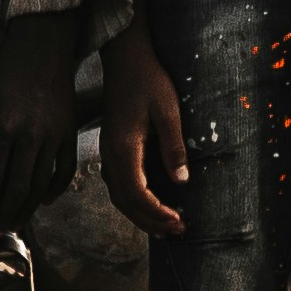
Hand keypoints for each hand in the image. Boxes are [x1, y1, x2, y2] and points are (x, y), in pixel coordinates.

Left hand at [0, 12, 79, 227]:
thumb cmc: (5, 69)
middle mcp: (30, 134)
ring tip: (16, 222)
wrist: (43, 44)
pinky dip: (55, 188)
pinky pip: (65, 168)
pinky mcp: (70, 131)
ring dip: (27, 207)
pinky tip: (42, 200)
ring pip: (42, 182)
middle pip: (18, 186)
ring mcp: (54, 134)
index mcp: (3, 126)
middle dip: (6, 213)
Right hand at [97, 22, 189, 234]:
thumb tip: (181, 181)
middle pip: (126, 202)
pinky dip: (133, 201)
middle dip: (151, 221)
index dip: (158, 213)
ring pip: (119, 196)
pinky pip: (118, 184)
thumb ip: (174, 147)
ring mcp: (108, 153)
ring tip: (164, 227)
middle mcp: (110, 155)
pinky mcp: (112, 148)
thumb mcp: (168, 112)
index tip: (179, 222)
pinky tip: (148, 204)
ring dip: (140, 215)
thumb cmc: (149, 81)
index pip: (137, 194)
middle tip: (177, 231)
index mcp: (123, 149)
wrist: (126, 59)